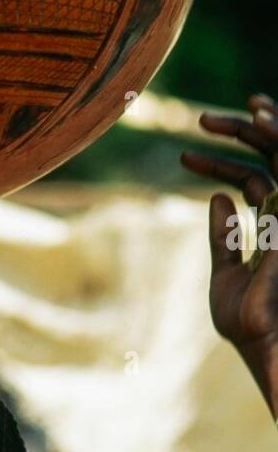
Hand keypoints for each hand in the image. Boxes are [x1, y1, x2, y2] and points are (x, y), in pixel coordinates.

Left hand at [180, 93, 277, 414]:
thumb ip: (223, 237)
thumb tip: (219, 198)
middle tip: (202, 119)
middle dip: (241, 132)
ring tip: (226, 111)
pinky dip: (275, 136)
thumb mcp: (225, 273)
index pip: (250, 181)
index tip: (183, 157)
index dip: (219, 165)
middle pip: (269, 159)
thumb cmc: (245, 319)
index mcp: (272, 227)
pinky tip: (255, 117)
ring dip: (260, 126)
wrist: (263, 341)